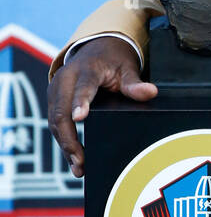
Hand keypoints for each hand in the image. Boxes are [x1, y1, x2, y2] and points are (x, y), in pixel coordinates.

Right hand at [47, 39, 156, 176]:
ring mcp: (56, 90)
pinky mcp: (53, 101)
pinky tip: (73, 159)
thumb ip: (135, 83)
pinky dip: (63, 142)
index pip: (83, 87)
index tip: (80, 118)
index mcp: (86, 69)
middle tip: (80, 161)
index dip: (80, 102)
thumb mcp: (127, 68)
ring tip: (79, 167)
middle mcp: (65, 79)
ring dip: (65, 146)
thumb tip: (150, 92)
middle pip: (61, 111)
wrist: (95, 48)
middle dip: (69, 138)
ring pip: (55, 122)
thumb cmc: (112, 60)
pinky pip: (55, 124)